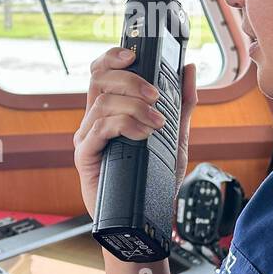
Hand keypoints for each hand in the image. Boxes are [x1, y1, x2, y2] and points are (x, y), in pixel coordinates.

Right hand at [73, 46, 198, 219]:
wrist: (144, 219)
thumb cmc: (152, 178)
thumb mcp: (174, 135)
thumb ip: (181, 103)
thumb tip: (188, 68)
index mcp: (110, 110)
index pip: (102, 72)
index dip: (113, 56)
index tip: (134, 54)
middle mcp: (93, 120)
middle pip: (99, 80)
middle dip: (130, 81)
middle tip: (155, 96)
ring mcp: (87, 137)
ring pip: (102, 103)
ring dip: (134, 108)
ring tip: (156, 124)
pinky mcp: (84, 156)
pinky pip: (99, 129)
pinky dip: (124, 125)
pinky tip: (143, 135)